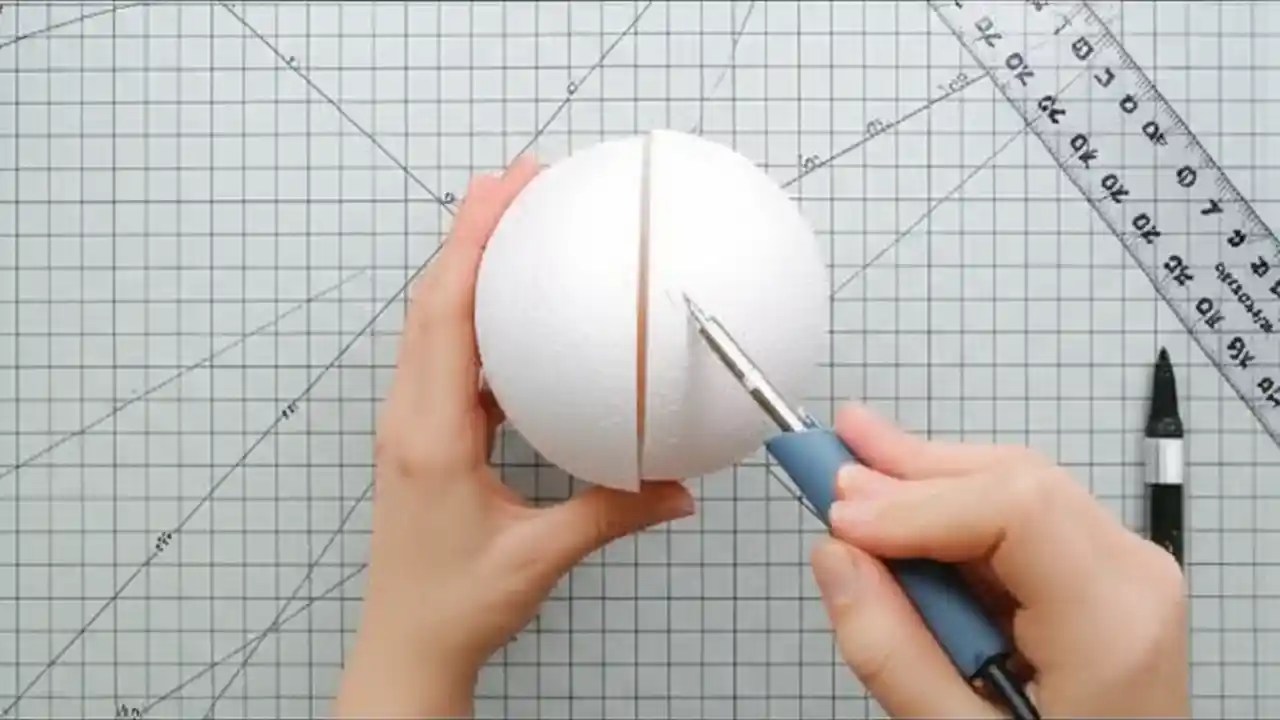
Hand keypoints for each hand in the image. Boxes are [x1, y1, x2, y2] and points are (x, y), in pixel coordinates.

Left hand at [332, 156, 695, 718]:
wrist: (407, 645)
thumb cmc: (453, 605)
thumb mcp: (540, 556)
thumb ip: (613, 514)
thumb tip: (677, 486)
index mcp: (431, 436)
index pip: (444, 316)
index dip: (472, 244)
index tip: (505, 190)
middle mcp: (411, 418)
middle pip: (431, 300)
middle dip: (470, 231)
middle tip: (519, 182)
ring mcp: (412, 425)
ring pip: (432, 324)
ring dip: (467, 269)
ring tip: (514, 228)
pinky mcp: (424, 438)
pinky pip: (447, 360)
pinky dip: (476, 320)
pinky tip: (516, 318)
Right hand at [810, 404, 1188, 717]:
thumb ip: (895, 656)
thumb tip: (835, 557)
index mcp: (1111, 626)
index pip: (1014, 510)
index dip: (916, 501)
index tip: (840, 518)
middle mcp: (1133, 578)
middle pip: (1015, 482)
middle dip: (913, 470)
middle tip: (829, 456)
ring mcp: (1128, 571)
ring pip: (1019, 487)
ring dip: (929, 479)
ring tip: (857, 455)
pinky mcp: (1108, 576)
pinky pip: (1027, 517)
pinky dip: (957, 509)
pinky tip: (904, 498)